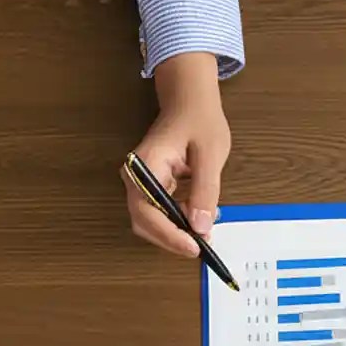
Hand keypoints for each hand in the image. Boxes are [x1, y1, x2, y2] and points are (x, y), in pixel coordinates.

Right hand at [122, 53, 230, 256]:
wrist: (190, 99)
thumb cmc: (200, 120)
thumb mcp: (211, 155)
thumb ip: (205, 191)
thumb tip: (200, 227)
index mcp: (145, 165)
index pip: (146, 210)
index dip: (168, 234)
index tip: (194, 246)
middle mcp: (135, 176)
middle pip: (144, 222)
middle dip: (173, 237)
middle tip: (203, 244)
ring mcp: (140, 181)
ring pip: (151, 220)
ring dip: (176, 231)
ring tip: (205, 230)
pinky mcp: (150, 184)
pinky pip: (159, 211)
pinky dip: (177, 221)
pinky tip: (198, 218)